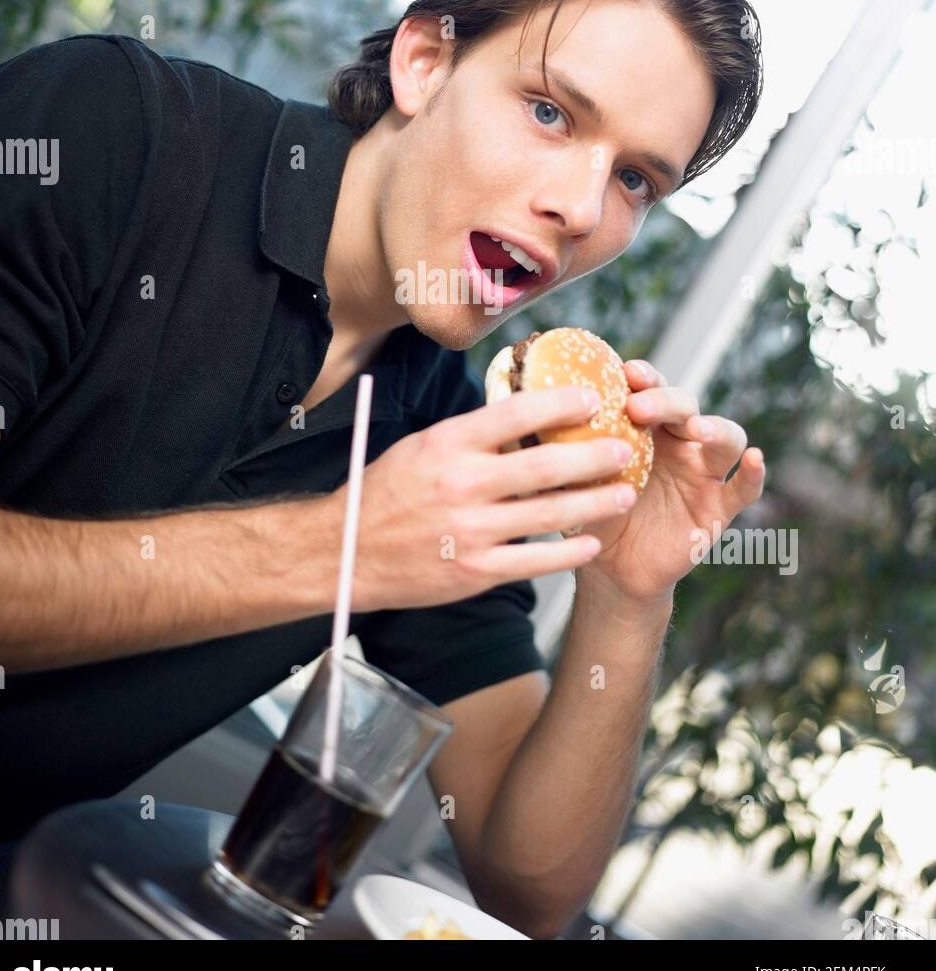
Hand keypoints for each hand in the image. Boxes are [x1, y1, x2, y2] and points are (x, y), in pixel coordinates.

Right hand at [340, 386, 633, 611]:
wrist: (346, 551)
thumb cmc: (387, 492)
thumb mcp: (423, 447)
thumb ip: (473, 436)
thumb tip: (526, 414)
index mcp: (448, 444)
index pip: (516, 413)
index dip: (561, 403)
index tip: (592, 399)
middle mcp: (462, 484)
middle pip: (545, 466)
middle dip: (594, 457)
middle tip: (625, 449)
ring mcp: (470, 531)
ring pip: (550, 514)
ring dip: (595, 503)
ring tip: (624, 494)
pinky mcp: (475, 571)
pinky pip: (536, 560)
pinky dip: (569, 551)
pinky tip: (593, 541)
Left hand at [569, 359, 765, 607]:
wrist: (608, 568)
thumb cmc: (589, 511)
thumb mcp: (570, 478)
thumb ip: (555, 446)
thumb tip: (512, 407)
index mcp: (644, 426)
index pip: (650, 389)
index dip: (643, 376)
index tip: (625, 372)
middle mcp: (677, 440)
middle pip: (686, 406)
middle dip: (666, 401)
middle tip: (640, 407)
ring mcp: (703, 471)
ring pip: (725, 438)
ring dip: (715, 428)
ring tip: (698, 430)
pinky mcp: (719, 506)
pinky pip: (744, 487)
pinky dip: (754, 473)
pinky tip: (756, 460)